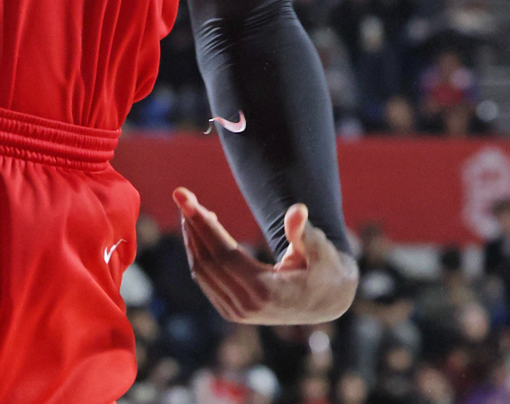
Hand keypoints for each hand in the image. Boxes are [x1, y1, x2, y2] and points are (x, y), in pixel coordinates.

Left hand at [174, 188, 357, 324]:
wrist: (326, 301)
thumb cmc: (324, 268)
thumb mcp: (320, 249)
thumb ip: (304, 232)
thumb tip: (297, 210)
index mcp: (266, 291)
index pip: (223, 254)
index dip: (202, 224)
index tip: (184, 198)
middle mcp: (248, 307)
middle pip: (208, 262)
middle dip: (192, 226)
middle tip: (182, 196)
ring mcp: (239, 313)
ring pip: (202, 272)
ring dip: (192, 238)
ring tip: (191, 209)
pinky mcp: (233, 312)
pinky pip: (206, 280)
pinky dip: (199, 254)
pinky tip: (201, 231)